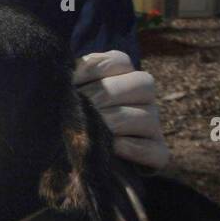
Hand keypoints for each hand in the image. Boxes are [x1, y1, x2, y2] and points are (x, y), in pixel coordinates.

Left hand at [73, 50, 169, 169]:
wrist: (71, 160)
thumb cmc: (67, 120)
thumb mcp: (65, 98)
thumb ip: (66, 83)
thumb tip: (61, 76)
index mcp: (122, 75)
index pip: (120, 61)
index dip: (94, 68)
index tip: (69, 81)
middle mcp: (143, 97)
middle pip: (142, 83)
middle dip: (108, 95)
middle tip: (79, 109)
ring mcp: (153, 125)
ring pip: (149, 117)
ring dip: (118, 121)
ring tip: (91, 130)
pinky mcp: (157, 153)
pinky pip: (155, 150)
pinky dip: (134, 149)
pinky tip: (111, 148)